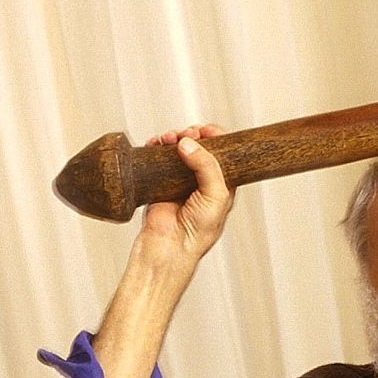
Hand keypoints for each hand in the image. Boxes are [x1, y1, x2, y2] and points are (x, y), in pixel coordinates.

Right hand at [132, 125, 234, 266]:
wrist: (168, 246)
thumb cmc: (198, 230)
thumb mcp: (215, 195)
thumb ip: (207, 166)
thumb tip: (188, 143)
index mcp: (221, 184)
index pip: (222, 152)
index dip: (215, 137)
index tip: (205, 130)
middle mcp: (201, 181)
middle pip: (198, 146)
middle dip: (191, 135)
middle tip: (185, 134)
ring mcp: (180, 181)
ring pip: (178, 149)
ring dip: (173, 138)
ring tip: (168, 138)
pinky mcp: (160, 183)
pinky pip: (158, 158)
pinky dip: (156, 147)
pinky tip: (154, 144)